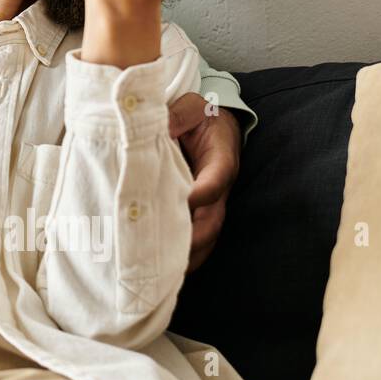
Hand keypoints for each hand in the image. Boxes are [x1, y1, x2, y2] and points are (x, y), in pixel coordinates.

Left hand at [168, 94, 241, 272]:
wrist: (208, 120)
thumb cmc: (198, 113)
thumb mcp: (191, 105)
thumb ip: (179, 114)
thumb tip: (163, 127)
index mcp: (220, 159)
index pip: (216, 180)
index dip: (202, 193)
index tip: (184, 200)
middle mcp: (218, 187)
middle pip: (212, 221)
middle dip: (193, 240)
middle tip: (167, 255)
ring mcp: (210, 204)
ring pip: (205, 237)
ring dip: (187, 256)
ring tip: (162, 274)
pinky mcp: (198, 212)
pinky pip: (195, 238)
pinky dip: (182, 255)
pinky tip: (160, 270)